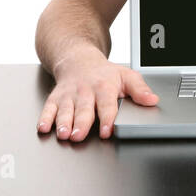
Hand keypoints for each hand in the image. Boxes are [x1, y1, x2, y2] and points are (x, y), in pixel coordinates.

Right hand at [37, 52, 156, 140]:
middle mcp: (85, 91)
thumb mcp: (127, 76)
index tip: (107, 130)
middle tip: (78, 135)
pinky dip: (45, 117)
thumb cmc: (104, 73)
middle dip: (81, 123)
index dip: (107, 118)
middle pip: (84, 109)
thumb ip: (140, 90)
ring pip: (65, 110)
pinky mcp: (56, 97)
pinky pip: (49, 107)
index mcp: (104, 87)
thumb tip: (152, 100)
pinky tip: (43, 127)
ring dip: (63, 122)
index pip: (107, 105)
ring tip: (62, 134)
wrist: (79, 60)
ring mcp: (69, 95)